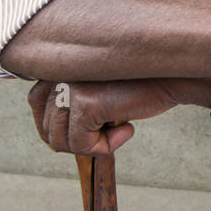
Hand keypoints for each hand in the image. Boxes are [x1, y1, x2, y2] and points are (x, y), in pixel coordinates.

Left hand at [28, 77, 187, 155]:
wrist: (175, 77)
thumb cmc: (142, 86)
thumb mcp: (99, 90)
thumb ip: (74, 101)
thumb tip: (52, 137)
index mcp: (61, 63)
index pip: (35, 100)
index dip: (52, 124)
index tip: (78, 133)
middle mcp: (59, 71)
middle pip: (48, 127)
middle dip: (77, 141)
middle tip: (108, 133)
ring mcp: (69, 86)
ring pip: (61, 141)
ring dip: (92, 145)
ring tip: (119, 129)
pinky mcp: (84, 103)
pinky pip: (82, 145)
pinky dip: (105, 147)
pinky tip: (128, 129)